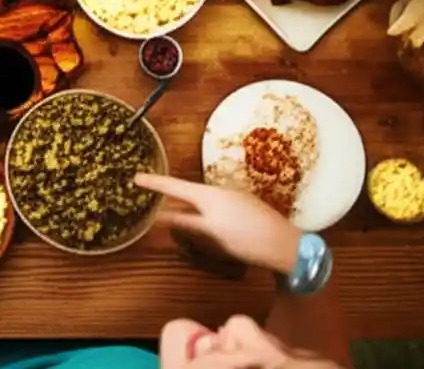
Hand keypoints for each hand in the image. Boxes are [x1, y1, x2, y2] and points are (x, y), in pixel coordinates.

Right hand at [136, 173, 300, 273]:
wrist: (286, 246)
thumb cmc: (246, 239)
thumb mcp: (210, 233)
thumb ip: (183, 222)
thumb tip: (158, 216)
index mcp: (208, 194)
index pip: (174, 186)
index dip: (154, 183)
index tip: (136, 177)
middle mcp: (219, 192)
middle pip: (187, 192)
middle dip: (169, 195)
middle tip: (150, 197)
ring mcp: (233, 199)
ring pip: (201, 201)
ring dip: (185, 206)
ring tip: (170, 213)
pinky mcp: (243, 209)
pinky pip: (213, 207)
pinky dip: (200, 212)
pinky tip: (200, 223)